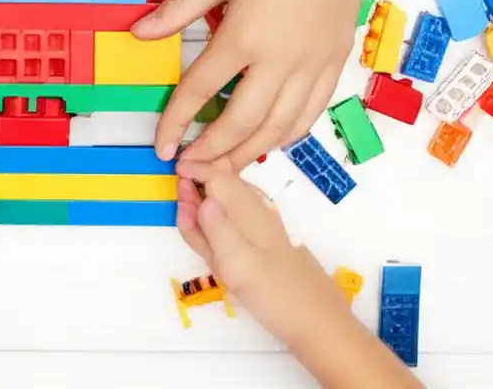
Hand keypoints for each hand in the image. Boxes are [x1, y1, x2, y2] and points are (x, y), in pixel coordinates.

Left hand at [132, 0, 373, 168]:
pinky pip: (311, 112)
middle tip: (188, 168)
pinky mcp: (337, 59)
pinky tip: (269, 139)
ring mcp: (315, 62)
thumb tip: (140, 33)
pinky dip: (288, 134)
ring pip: (280, 128)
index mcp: (245, 35)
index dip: (175, 122)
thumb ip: (180, 9)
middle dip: (210, 152)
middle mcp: (282, 59)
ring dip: (247, 152)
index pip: (201, 91)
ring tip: (222, 165)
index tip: (161, 145)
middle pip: (240, 124)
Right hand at [178, 169, 421, 386]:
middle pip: (222, 186)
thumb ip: (217, 230)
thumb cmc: (277, 295)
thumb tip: (201, 196)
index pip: (217, 174)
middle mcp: (255, 213)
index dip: (195, 169)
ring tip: (187, 208)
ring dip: (205, 204)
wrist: (317, 323)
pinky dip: (216, 224)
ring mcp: (259, 230)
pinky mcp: (261, 248)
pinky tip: (209, 235)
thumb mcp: (239, 264)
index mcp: (248, 210)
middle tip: (177, 189)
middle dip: (199, 183)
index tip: (174, 170)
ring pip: (227, 206)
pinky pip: (233, 225)